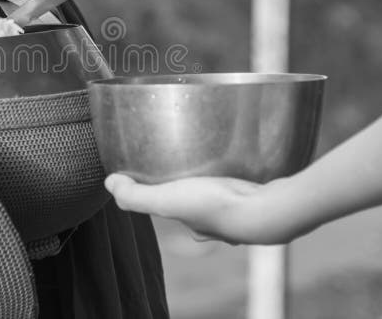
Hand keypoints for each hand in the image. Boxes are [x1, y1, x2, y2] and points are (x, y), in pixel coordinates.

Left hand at [105, 173, 305, 244]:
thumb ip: (134, 196)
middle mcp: (224, 224)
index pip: (177, 213)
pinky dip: (246, 171)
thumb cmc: (217, 206)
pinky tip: (247, 156)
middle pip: (204, 205)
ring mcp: (247, 210)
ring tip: (219, 156)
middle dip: (197, 189)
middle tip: (194, 166)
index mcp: (198, 224)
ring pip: (229, 194)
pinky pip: (252, 181)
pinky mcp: (267, 194)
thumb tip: (110, 184)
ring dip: (223, 179)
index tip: (164, 180)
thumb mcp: (165, 200)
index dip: (167, 199)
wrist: (271, 209)